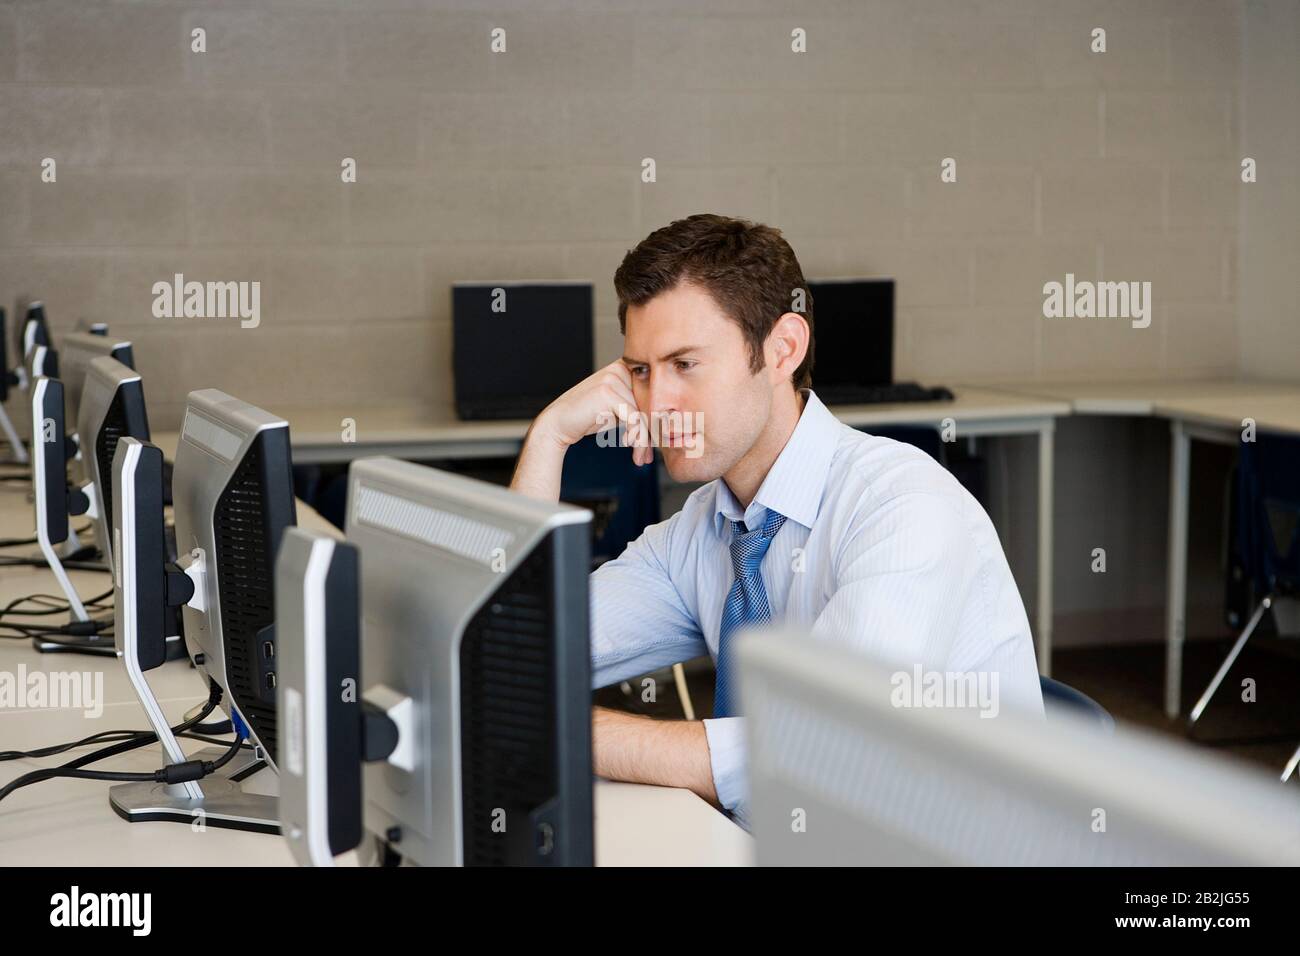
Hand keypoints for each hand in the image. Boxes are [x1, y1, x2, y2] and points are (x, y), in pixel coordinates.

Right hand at [537, 360, 653, 466]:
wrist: (559, 424)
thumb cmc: (589, 418)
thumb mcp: (619, 410)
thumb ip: (638, 407)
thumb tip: (668, 423)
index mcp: (624, 368)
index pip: (652, 393)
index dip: (657, 419)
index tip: (657, 442)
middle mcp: (619, 369)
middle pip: (649, 404)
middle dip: (652, 432)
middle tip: (649, 455)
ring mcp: (613, 379)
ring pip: (643, 413)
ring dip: (644, 440)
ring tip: (641, 457)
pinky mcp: (608, 393)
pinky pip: (633, 419)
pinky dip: (636, 437)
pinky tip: (632, 449)